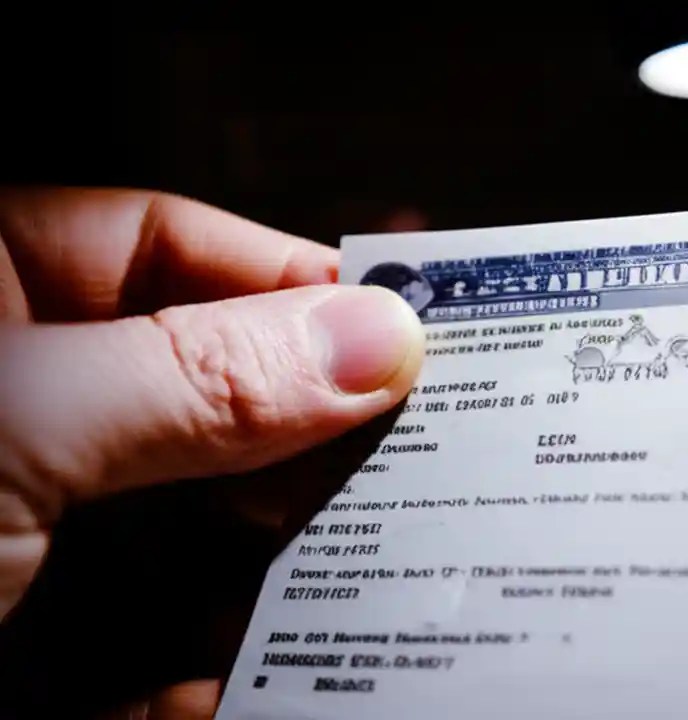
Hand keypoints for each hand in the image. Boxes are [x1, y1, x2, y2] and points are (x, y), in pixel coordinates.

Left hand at [0, 188, 424, 716]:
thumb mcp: (14, 423)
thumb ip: (197, 377)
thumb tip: (376, 341)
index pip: (163, 245)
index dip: (288, 279)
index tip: (404, 329)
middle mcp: (25, 413)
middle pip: (200, 395)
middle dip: (297, 444)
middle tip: (405, 464)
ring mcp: (25, 537)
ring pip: (188, 533)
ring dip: (265, 574)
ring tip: (351, 585)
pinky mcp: (33, 653)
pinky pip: (144, 659)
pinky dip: (198, 685)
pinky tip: (224, 693)